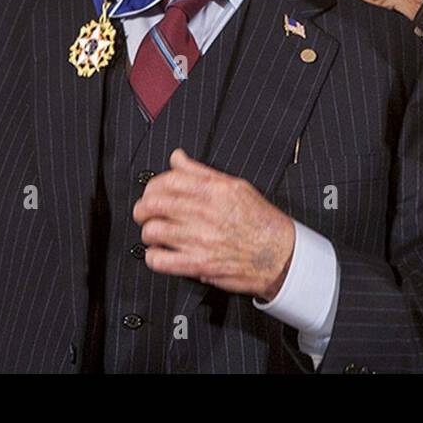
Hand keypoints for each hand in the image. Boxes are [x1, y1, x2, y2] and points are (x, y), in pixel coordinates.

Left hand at [132, 149, 295, 300]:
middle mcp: (204, 213)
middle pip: (153, 204)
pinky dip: (153, 257)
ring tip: (155, 233)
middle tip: (145, 212)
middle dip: (143, 208)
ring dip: (148, 232)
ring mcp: (199, 239)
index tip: (153, 192)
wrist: (279, 254)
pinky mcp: (198, 264)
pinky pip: (160, 260)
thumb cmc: (261, 221)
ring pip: (152, 231)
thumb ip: (201, 172)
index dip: (153, 186)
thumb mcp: (235, 186)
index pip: (167, 180)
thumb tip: (178, 158)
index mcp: (213, 191)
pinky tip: (160, 253)